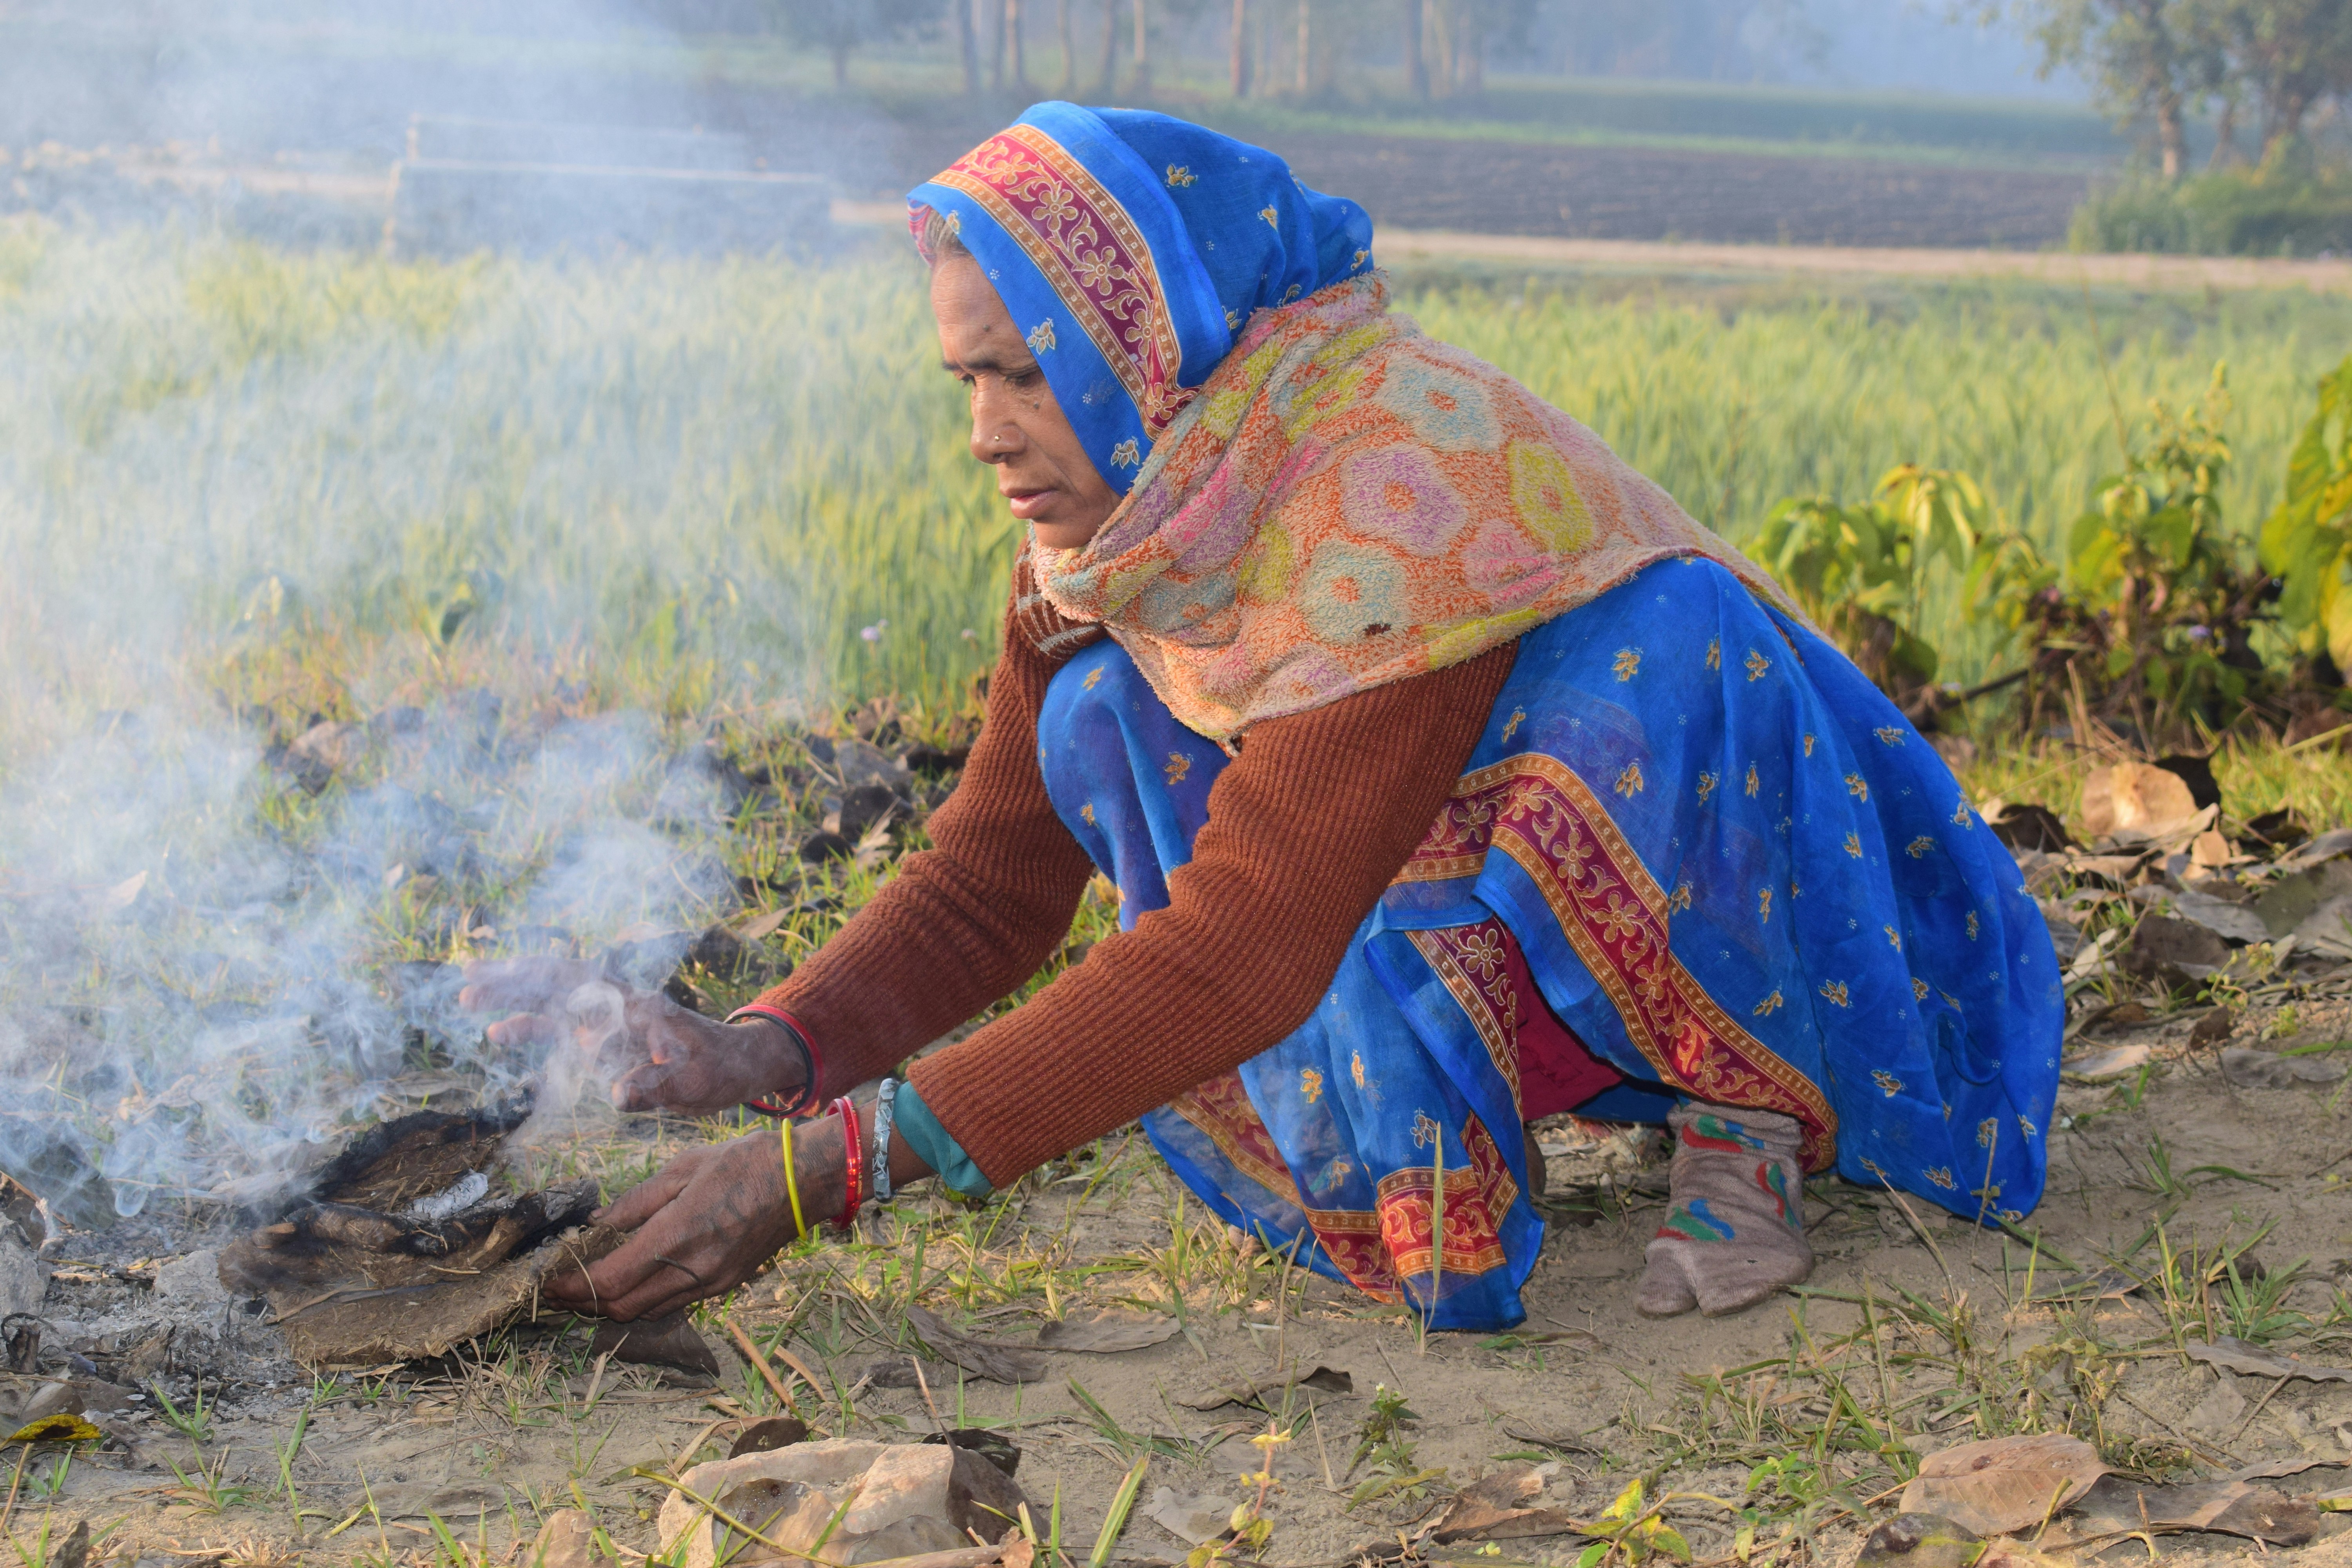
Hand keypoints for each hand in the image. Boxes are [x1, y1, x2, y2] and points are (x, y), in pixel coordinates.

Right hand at [457, 957, 806, 1114]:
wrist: (738, 1066)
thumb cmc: (719, 1069)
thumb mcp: (693, 1082)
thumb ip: (657, 1086)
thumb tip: (620, 1096)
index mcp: (633, 1005)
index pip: (575, 981)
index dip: (534, 977)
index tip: (497, 976)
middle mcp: (615, 1006)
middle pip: (554, 983)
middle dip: (510, 981)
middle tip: (464, 982)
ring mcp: (609, 1021)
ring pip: (552, 1002)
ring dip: (513, 1000)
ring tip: (469, 1002)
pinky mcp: (607, 1040)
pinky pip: (562, 1028)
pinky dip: (532, 1026)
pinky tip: (500, 1034)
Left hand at [545, 1117, 848, 1320]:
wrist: (806, 1179)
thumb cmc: (746, 1161)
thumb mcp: (684, 1166)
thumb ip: (637, 1201)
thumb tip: (597, 1223)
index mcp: (679, 1235)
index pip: (611, 1280)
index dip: (573, 1287)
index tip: (548, 1281)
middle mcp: (695, 1270)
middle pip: (622, 1307)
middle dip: (583, 1302)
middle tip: (558, 1287)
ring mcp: (713, 1283)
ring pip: (646, 1311)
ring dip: (611, 1304)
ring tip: (588, 1285)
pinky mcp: (725, 1285)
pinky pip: (672, 1303)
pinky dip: (643, 1298)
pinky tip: (632, 1279)